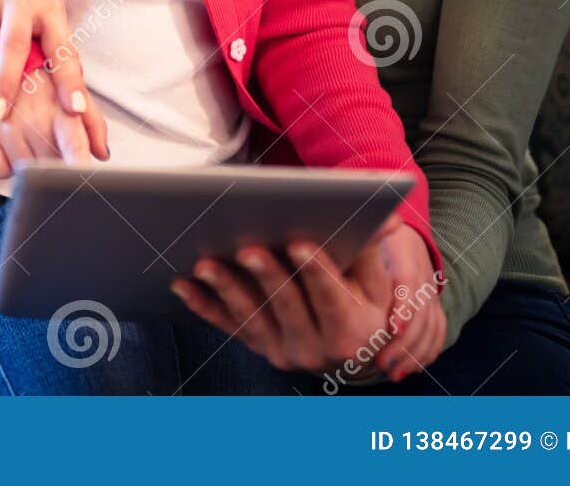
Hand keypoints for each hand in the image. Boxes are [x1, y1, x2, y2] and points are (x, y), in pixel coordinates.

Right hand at [0, 68, 109, 178]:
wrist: (5, 60)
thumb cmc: (45, 80)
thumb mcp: (76, 92)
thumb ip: (94, 123)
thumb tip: (103, 154)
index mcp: (60, 106)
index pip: (73, 144)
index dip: (77, 165)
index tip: (80, 180)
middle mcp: (32, 116)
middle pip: (49, 166)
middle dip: (56, 164)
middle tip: (54, 143)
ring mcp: (6, 124)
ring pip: (23, 172)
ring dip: (31, 166)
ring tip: (32, 138)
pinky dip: (5, 165)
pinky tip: (12, 145)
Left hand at [170, 214, 445, 382]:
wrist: (351, 350)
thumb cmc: (364, 302)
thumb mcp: (377, 282)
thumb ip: (372, 250)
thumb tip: (387, 217)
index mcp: (350, 330)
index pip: (331, 297)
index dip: (316, 270)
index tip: (298, 242)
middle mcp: (315, 349)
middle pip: (287, 307)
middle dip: (266, 276)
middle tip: (246, 248)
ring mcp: (283, 351)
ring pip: (251, 318)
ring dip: (227, 290)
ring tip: (205, 264)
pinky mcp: (257, 346)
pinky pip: (227, 326)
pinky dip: (203, 306)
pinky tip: (182, 285)